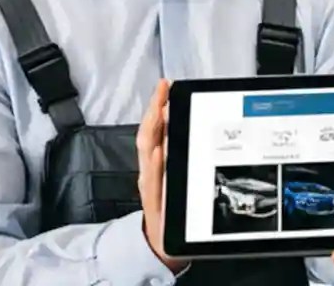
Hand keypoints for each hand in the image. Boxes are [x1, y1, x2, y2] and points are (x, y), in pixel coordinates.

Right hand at [136, 79, 187, 273]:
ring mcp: (151, 187)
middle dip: (154, 111)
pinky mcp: (156, 204)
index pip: (154, 128)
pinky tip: (160, 152)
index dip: (157, 105)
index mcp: (156, 164)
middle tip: (163, 91)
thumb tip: (184, 129)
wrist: (164, 248)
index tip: (166, 86)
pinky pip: (154, 183)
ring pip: (148, 155)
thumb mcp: (176, 179)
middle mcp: (150, 172)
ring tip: (161, 112)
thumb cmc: (173, 211)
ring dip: (155, 131)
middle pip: (148, 136)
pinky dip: (156, 165)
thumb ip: (178, 156)